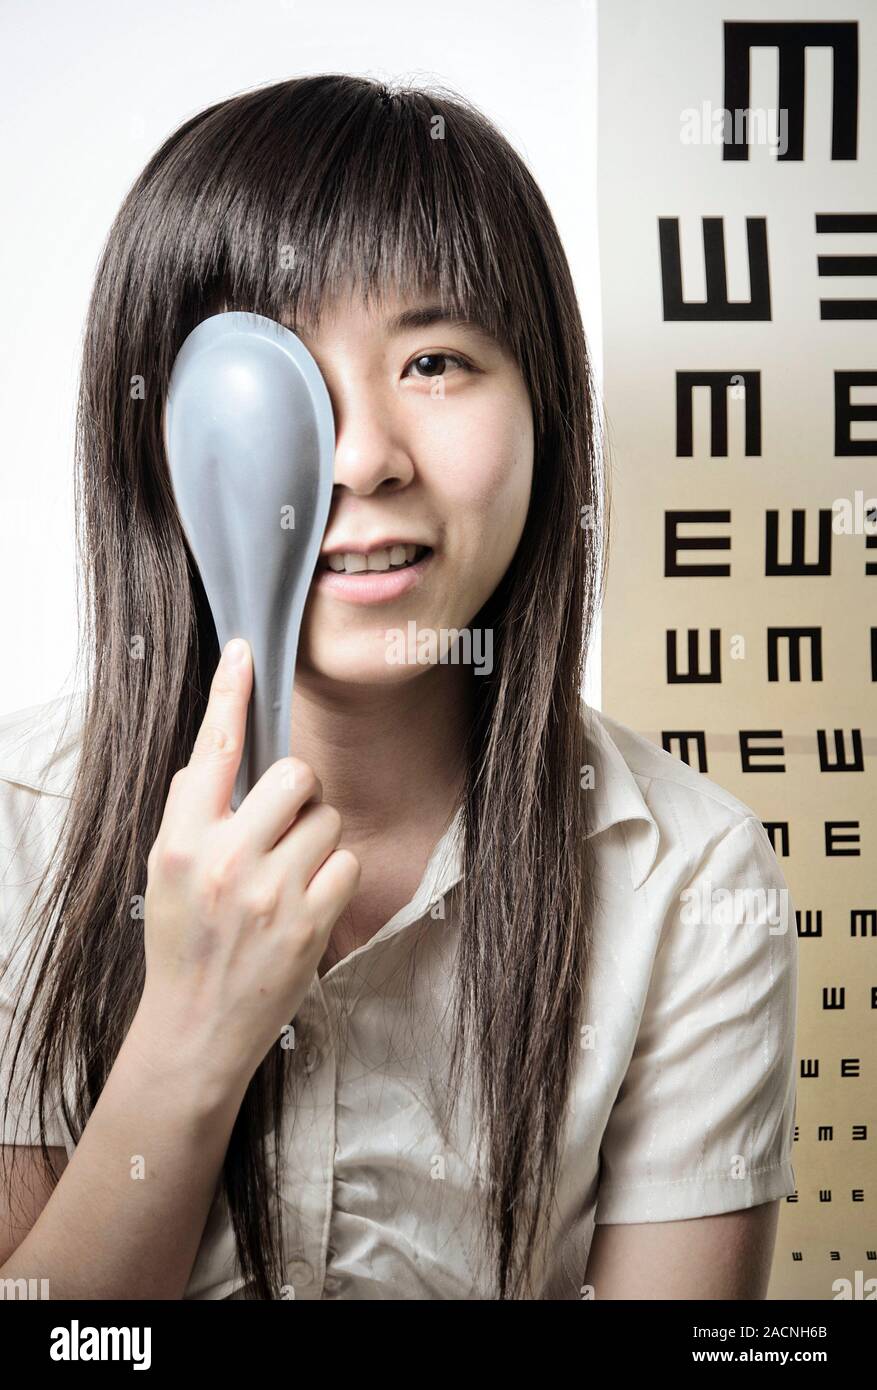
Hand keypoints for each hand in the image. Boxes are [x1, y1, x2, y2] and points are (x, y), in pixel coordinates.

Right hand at [140, 638, 359, 1094]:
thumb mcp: (164, 873)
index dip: (228, 695)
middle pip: (295, 774)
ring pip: (327, 818)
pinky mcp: (311, 922)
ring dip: (316, 839)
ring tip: (286, 878)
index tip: (244, 650)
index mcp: (181, 841)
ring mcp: (271, 892)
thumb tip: (214, 755)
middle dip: (298, 792)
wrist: (197, 1028)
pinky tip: (305, 904)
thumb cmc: (183, 941)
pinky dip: (332, 878)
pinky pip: (346, 862)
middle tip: (282, 825)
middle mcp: (225, 860)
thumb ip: (189, 814)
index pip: (210, 752)